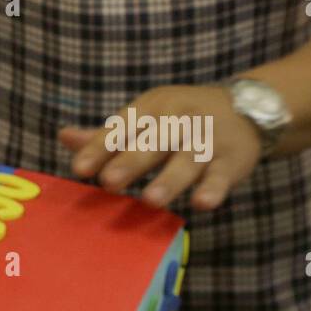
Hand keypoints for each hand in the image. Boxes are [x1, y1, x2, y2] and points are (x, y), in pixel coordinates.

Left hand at [59, 85, 262, 211]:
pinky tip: (202, 203)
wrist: (246, 107)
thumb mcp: (145, 118)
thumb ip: (107, 134)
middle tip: (108, 182)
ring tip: (150, 200)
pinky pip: (221, 175)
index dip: (100, 148)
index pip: (122, 127)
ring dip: (169, 179)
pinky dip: (213, 188)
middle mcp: (178, 120)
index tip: (79, 168)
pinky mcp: (232, 160)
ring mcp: (207, 140)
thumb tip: (64, 137)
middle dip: (130, 162)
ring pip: (187, 160)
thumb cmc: (180, 118)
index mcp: (152, 108)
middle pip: (152, 142)